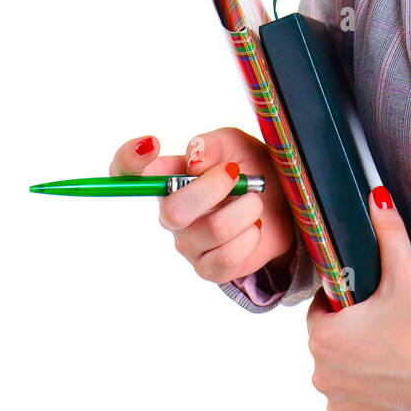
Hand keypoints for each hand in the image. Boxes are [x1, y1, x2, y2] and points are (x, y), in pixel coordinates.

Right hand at [109, 128, 295, 283]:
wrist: (283, 204)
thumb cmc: (253, 169)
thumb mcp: (236, 144)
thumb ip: (211, 145)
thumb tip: (193, 160)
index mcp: (170, 178)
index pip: (126, 172)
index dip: (128, 159)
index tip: (153, 143)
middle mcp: (172, 212)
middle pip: (173, 211)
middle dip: (212, 188)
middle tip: (236, 174)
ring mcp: (189, 242)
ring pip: (213, 230)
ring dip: (245, 209)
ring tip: (254, 200)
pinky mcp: (210, 268)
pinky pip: (226, 258)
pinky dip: (250, 237)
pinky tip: (254, 227)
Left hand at [306, 188, 410, 410]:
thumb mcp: (406, 275)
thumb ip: (388, 233)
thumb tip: (376, 196)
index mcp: (323, 335)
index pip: (323, 310)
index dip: (347, 303)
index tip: (375, 302)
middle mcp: (321, 373)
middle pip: (331, 342)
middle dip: (353, 333)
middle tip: (390, 327)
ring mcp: (338, 404)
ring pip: (341, 373)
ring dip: (359, 364)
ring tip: (394, 354)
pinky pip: (355, 403)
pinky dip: (369, 394)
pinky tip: (394, 382)